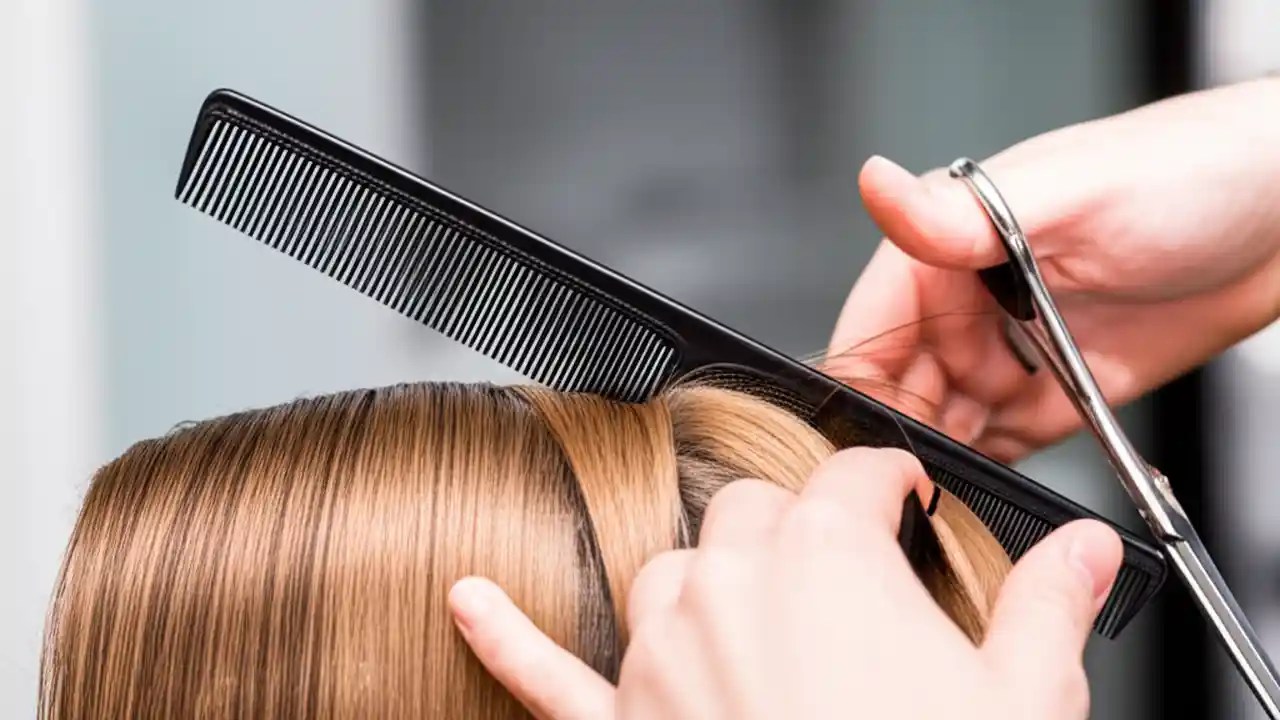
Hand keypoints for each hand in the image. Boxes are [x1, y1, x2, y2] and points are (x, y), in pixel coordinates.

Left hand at [447, 447, 1122, 718]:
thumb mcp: (1022, 699)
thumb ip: (1045, 607)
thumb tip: (1082, 555)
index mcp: (827, 561)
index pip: (854, 478)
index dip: (889, 482)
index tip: (907, 497)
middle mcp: (732, 589)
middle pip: (752, 510)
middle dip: (797, 523)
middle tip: (840, 565)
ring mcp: (666, 659)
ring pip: (668, 574)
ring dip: (706, 581)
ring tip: (748, 608)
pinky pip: (545, 673)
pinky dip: (506, 635)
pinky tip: (468, 602)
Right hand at [830, 77, 1279, 461]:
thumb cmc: (1188, 177)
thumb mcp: (1073, 195)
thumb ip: (962, 212)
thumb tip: (875, 186)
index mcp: (951, 243)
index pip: (873, 326)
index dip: (862, 387)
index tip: (864, 446)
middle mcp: (970, 297)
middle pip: (900, 385)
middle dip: (903, 435)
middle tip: (918, 486)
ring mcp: (1011, 347)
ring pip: (943, 420)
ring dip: (943, 458)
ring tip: (952, 497)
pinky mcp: (1055, 389)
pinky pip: (1000, 442)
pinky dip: (990, 468)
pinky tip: (992, 488)